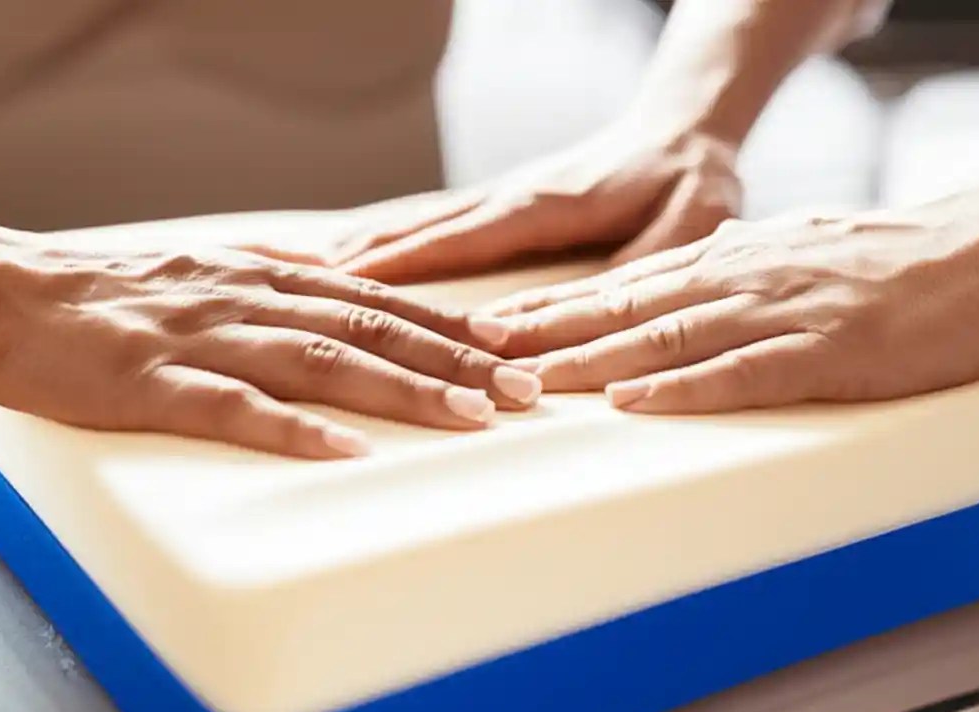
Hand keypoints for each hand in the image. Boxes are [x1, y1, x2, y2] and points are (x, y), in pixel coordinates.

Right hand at [0, 237, 541, 458]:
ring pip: (321, 362)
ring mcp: (202, 339)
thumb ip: (271, 280)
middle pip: (368, 328)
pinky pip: (235, 407)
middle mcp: (245, 298)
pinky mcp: (154, 384)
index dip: (446, 324)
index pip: (373, 299)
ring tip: (467, 416)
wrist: (1, 293)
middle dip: (452, 359)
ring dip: (401, 388)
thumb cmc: (104, 293)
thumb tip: (339, 287)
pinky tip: (345, 449)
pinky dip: (294, 428)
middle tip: (520, 389)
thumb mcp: (203, 269)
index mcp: (259, 275)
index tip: (507, 347)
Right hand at [302, 123, 740, 282]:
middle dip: (353, 257)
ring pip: (408, 222)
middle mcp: (505, 198)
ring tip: (290, 267)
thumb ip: (646, 265)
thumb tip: (600, 314)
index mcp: (542, 206)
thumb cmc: (687, 179)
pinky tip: (339, 256)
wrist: (680, 130)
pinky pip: (421, 223)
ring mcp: (493, 198)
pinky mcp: (493, 207)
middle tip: (289, 280)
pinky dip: (375, 239)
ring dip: (352, 247)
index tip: (349, 281)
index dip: (405, 261)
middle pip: (414, 228)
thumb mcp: (690, 220)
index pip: (461, 237)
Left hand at [485, 183, 978, 411]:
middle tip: (480, 351)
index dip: (551, 305)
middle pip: (622, 308)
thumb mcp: (791, 249)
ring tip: (530, 380)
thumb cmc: (888, 257)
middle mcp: (736, 279)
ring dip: (590, 362)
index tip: (494, 325)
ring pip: (665, 338)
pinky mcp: (821, 353)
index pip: (619, 285)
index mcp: (728, 258)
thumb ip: (731, 268)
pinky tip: (633, 401)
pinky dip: (681, 388)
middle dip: (545, 331)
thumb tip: (682, 282)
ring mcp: (776, 313)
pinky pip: (739, 372)